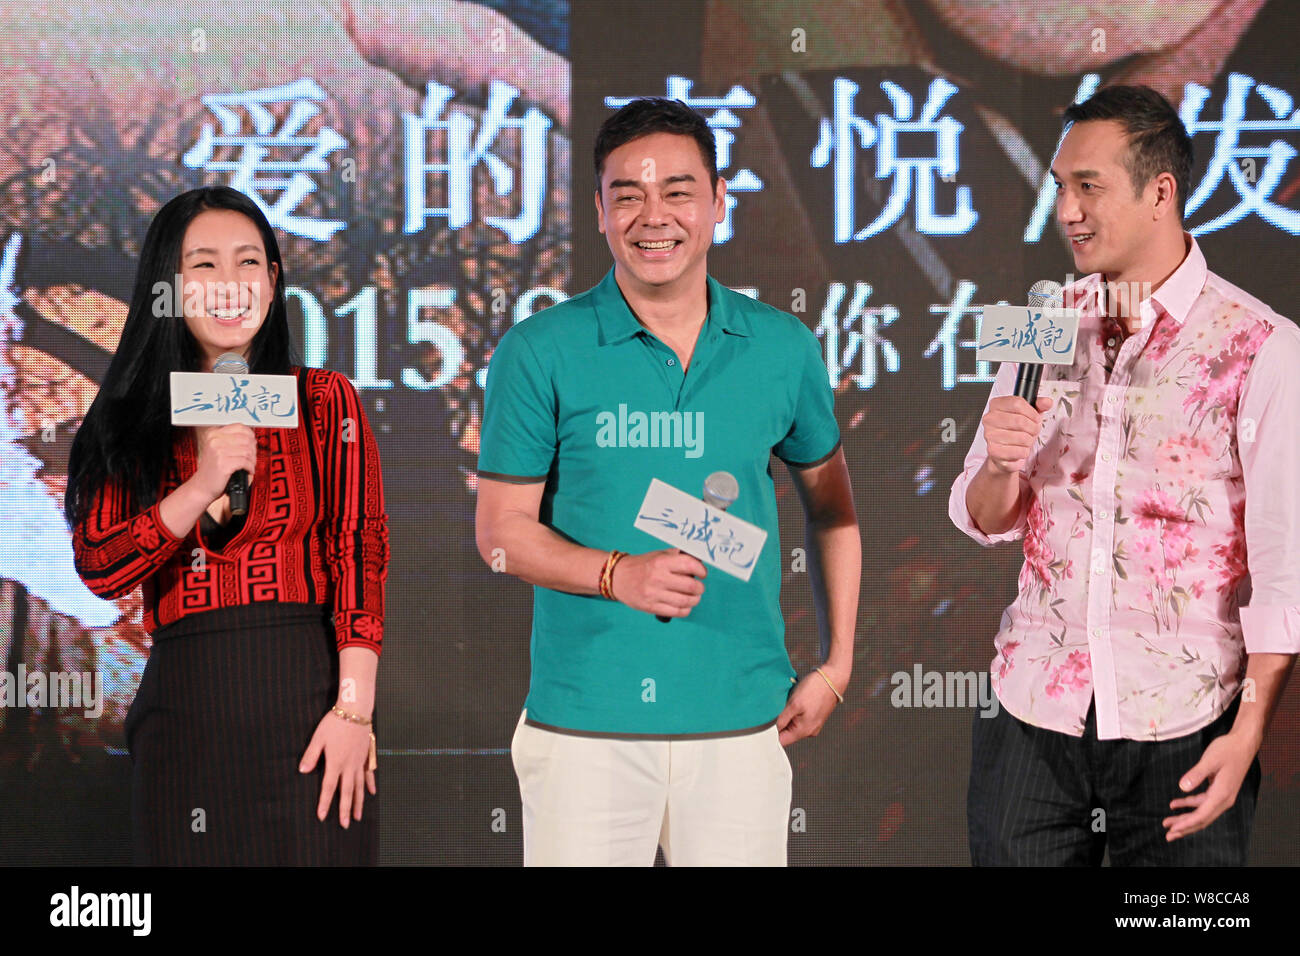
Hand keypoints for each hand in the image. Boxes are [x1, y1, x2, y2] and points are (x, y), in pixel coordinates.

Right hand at [192, 423, 256, 502]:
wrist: (201, 486)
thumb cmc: (212, 470)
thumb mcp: (218, 449)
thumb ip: (232, 441)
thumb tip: (252, 437)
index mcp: (213, 434)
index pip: (240, 427)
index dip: (250, 436)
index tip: (252, 443)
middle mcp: (215, 440)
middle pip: (246, 439)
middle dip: (253, 450)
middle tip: (251, 458)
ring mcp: (218, 451)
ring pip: (248, 451)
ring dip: (252, 460)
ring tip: (249, 465)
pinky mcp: (223, 464)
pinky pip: (245, 462)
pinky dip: (250, 468)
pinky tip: (247, 471)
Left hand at [299, 708, 376, 827]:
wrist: (356, 711)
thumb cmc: (335, 723)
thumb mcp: (318, 738)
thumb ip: (311, 755)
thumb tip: (302, 770)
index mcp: (335, 763)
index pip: (329, 787)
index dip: (324, 802)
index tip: (322, 816)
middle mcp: (349, 766)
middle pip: (347, 792)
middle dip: (345, 809)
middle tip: (344, 825)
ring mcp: (360, 761)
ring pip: (360, 786)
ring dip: (358, 802)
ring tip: (358, 817)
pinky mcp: (367, 755)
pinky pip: (369, 774)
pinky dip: (371, 784)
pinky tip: (372, 793)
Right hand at [610, 549, 706, 617]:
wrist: (618, 577)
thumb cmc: (641, 565)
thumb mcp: (658, 555)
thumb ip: (676, 557)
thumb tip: (698, 561)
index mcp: (661, 562)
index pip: (689, 565)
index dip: (701, 570)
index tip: (702, 573)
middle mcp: (658, 578)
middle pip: (690, 586)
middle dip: (700, 588)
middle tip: (699, 587)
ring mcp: (654, 594)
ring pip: (685, 601)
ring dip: (695, 600)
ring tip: (694, 597)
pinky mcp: (651, 607)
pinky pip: (676, 612)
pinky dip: (685, 610)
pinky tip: (685, 606)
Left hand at [777, 664, 847, 746]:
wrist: (833, 677)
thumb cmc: (814, 689)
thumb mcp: (794, 704)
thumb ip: (782, 719)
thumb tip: (771, 731)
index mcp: (804, 731)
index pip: (781, 741)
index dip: (770, 734)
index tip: (762, 723)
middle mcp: (809, 731)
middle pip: (786, 733)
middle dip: (778, 723)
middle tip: (772, 709)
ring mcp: (813, 724)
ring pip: (792, 724)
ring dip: (786, 715)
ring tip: (785, 703)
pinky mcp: (814, 716)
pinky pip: (799, 718)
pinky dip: (793, 711)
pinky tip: (793, 701)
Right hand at [982, 395, 1052, 473]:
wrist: (1005, 451)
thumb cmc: (1016, 430)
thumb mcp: (1029, 414)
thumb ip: (1039, 405)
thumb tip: (1047, 402)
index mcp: (996, 405)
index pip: (1017, 403)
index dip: (1032, 412)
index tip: (1035, 418)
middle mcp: (990, 418)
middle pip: (1020, 421)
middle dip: (1033, 428)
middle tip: (1033, 431)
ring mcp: (990, 435)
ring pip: (1022, 437)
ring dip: (1029, 441)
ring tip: (1025, 441)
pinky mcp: (993, 450)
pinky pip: (1019, 451)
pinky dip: (1024, 452)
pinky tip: (1019, 449)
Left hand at [1163, 730, 1258, 840]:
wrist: (1243, 743)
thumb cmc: (1228, 750)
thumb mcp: (1210, 760)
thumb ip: (1196, 774)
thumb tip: (1182, 787)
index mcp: (1222, 795)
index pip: (1202, 815)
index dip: (1186, 823)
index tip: (1173, 829)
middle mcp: (1224, 799)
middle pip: (1202, 819)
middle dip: (1184, 828)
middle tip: (1168, 835)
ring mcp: (1222, 795)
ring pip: (1201, 812)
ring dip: (1185, 818)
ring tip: (1167, 822)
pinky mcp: (1219, 790)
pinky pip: (1202, 802)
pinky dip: (1189, 804)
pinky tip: (1175, 804)